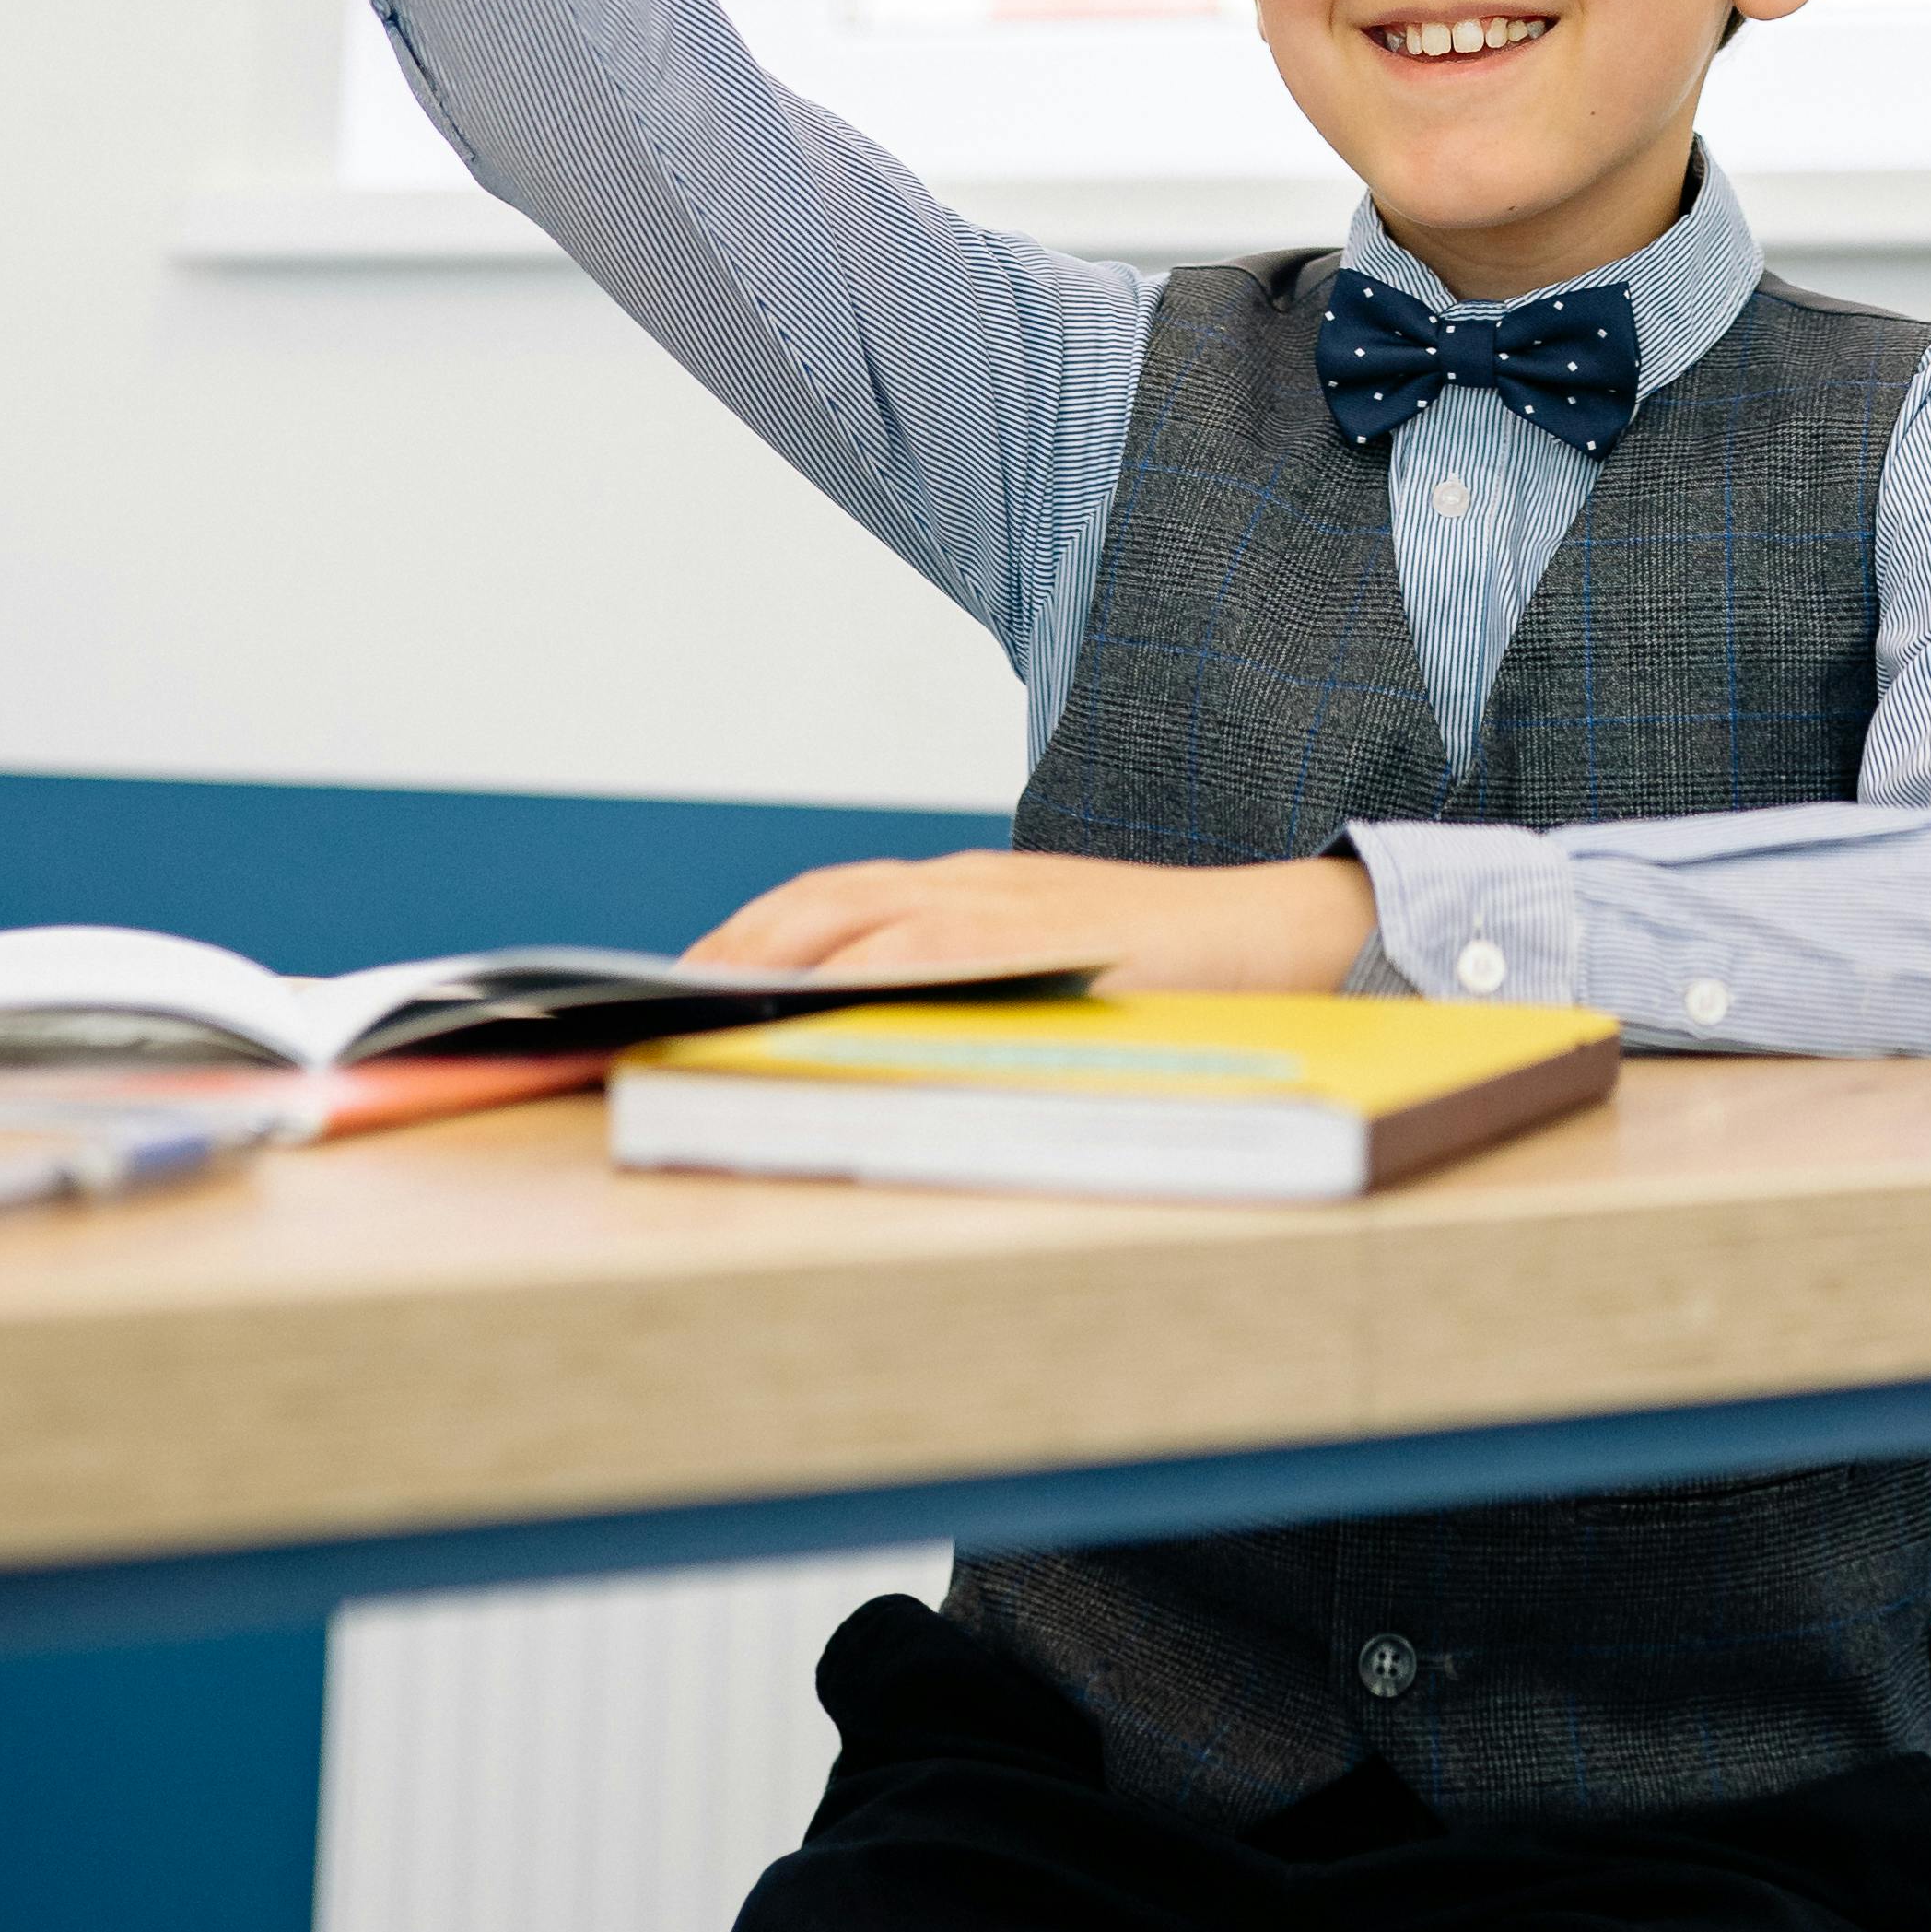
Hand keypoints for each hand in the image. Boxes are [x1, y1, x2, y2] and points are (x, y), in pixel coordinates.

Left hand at [682, 847, 1381, 998]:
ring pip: (846, 914)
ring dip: (763, 955)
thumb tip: (866, 1047)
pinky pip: (919, 948)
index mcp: (960, 891)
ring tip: (698, 1004)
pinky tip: (806, 1005)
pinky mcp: (1027, 932)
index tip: (685, 983)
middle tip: (660, 1005)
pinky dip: (852, 972)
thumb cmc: (1157, 970)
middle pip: (813, 901)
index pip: (827, 902)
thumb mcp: (1041, 968)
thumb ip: (964, 988)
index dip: (748, 937)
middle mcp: (962, 884)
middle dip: (728, 949)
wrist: (1271, 932)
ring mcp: (993, 903)